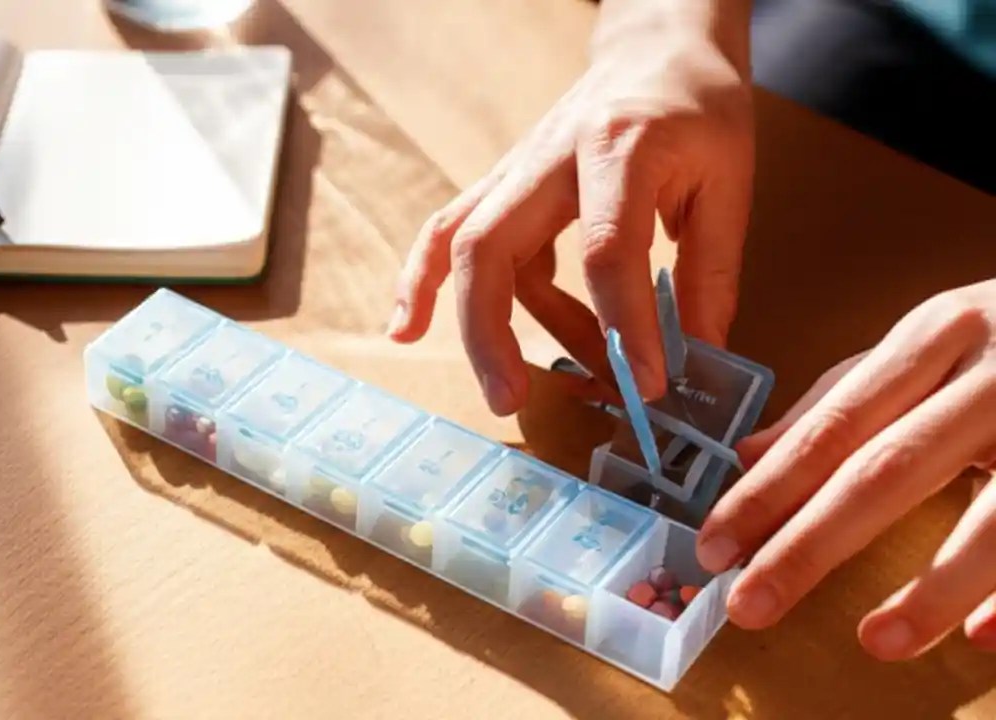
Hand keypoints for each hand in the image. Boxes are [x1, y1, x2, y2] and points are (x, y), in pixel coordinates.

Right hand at [387, 0, 754, 414]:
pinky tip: (411, 329)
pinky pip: (450, 236)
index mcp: (619, 148)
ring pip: (459, 244)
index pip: (607, 247)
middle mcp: (549, 158)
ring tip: (501, 390)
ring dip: (469, 322)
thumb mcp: (728, 182)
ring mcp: (515, 171)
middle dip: (493, 331)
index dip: (623, 322)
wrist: (656, 48)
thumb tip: (698, 359)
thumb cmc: (696, 108)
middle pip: (493, 246)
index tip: (647, 381)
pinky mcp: (503, 189)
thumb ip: (710, 272)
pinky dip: (427, 285)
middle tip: (514, 399)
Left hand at [698, 280, 995, 658]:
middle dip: (812, 544)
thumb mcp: (930, 343)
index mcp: (936, 336)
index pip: (834, 425)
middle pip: (890, 469)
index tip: (714, 546)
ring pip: (995, 516)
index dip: (768, 490)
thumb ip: (843, 398)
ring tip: (873, 641)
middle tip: (751, 604)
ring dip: (930, 587)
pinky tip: (980, 637)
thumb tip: (749, 455)